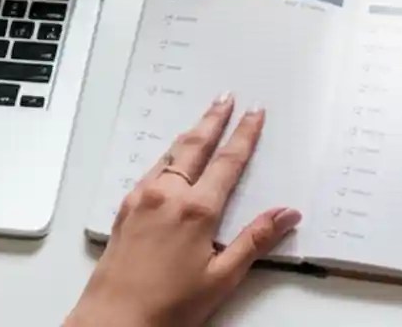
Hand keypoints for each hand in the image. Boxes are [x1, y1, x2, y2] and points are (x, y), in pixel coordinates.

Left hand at [67, 95, 301, 326]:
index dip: (245, 135)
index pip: (228, 162)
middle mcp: (167, 195)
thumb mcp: (222, 277)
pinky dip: (167, 156)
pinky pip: (150, 170)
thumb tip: (287, 213)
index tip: (255, 114)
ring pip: (170, 155)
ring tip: (203, 119)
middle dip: (213, 119)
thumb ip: (255, 240)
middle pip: (195, 145)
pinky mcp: (125, 209)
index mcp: (196, 210)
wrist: (114, 321)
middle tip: (226, 97)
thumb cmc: (168, 307)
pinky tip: (170, 159)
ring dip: (190, 134)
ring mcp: (142, 199)